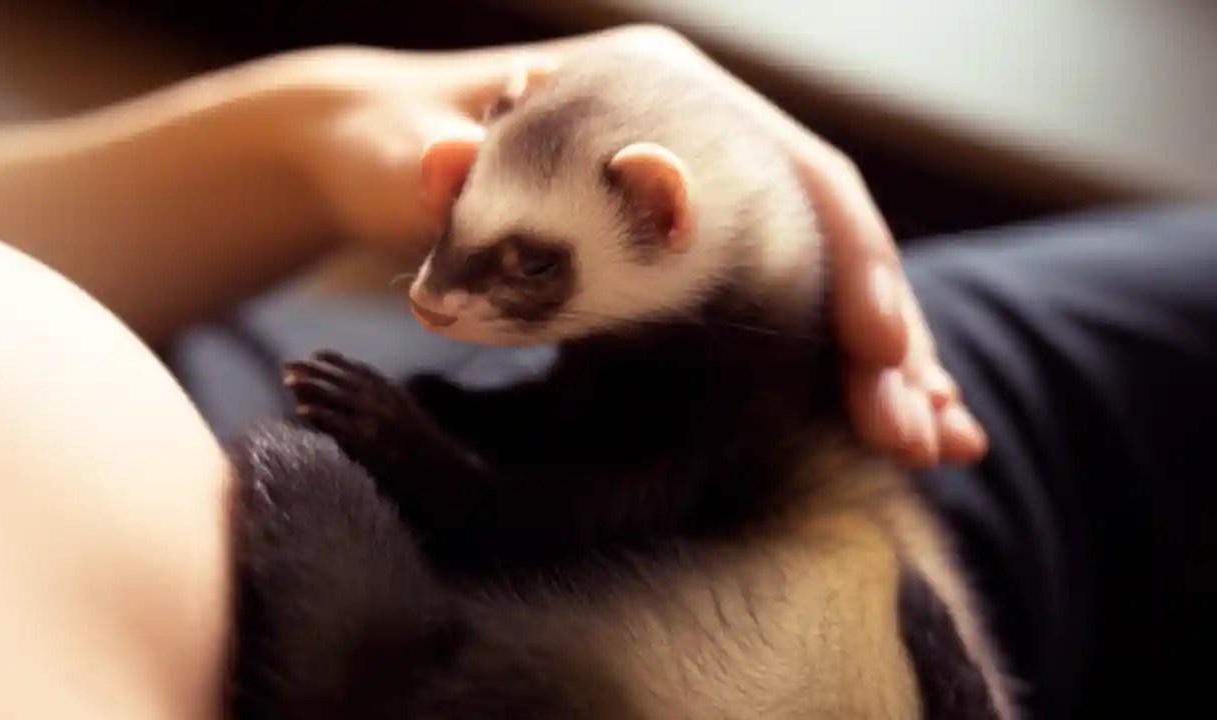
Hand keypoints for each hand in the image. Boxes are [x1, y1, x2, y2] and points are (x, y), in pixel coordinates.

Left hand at [406, 26, 986, 468]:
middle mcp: (703, 139)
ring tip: (937, 449)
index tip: (878, 349)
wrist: (372, 157)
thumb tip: (449, 162)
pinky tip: (876, 427)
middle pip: (828, 237)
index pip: (793, 171)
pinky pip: (783, 313)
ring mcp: (703, 197)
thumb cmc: (385, 151)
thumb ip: (427, 167)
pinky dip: (830, 374)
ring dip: (883, 366)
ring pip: (823, 282)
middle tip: (921, 436)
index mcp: (663, 90)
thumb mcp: (396, 156)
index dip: (849, 260)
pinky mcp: (689, 256)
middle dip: (885, 337)